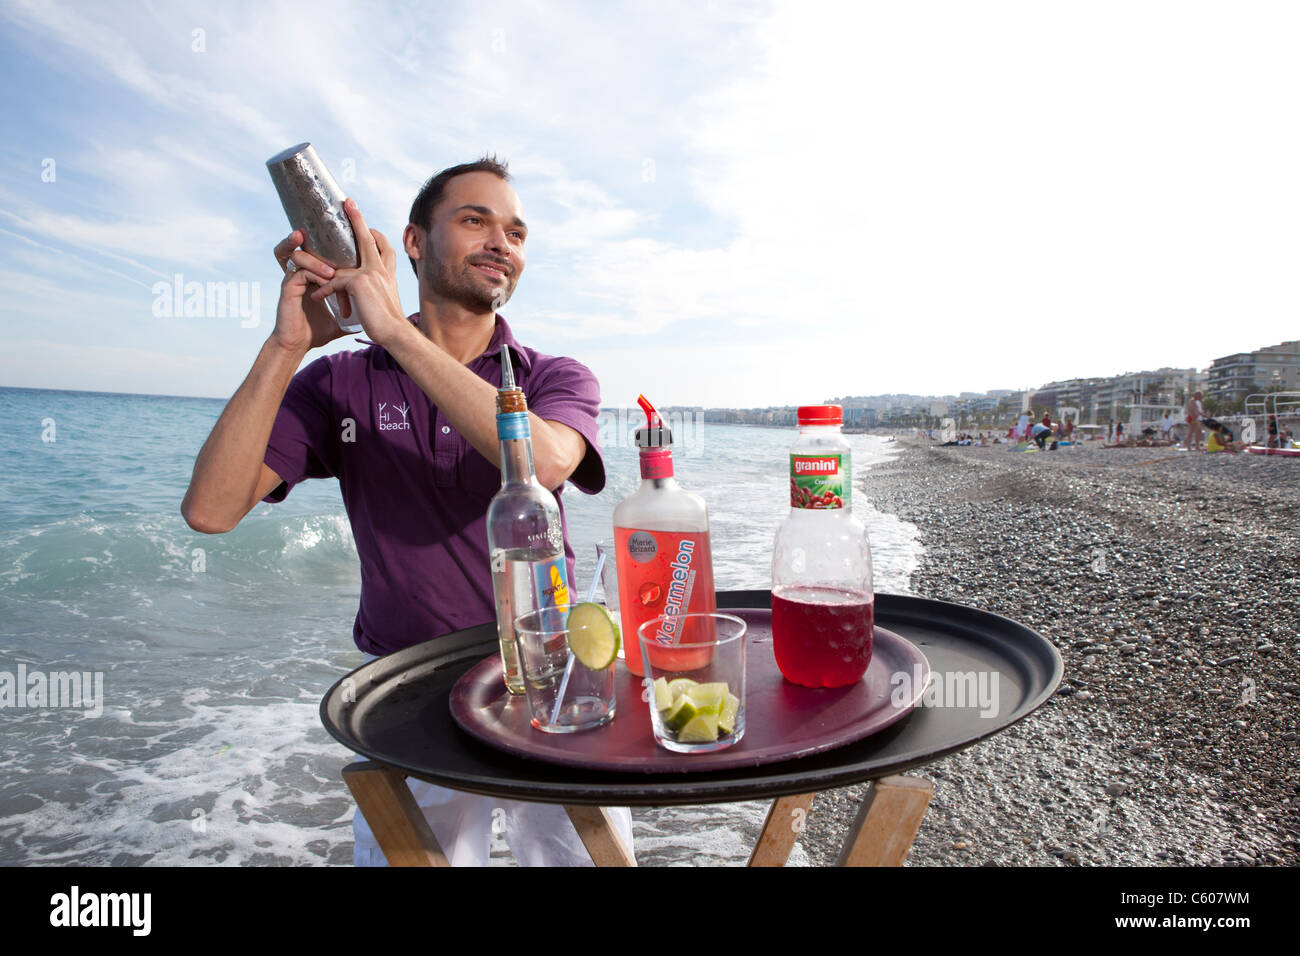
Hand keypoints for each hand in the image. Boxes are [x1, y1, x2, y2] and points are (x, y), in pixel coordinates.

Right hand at [270, 231, 348, 353]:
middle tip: (338, 235)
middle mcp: (304, 273)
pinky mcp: (288, 286)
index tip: (352, 241)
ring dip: (319, 261)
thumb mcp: (341, 319)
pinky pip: (300, 271)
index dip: (337, 246)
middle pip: (309, 246)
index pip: (324, 254)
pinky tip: (327, 279)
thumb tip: (378, 312)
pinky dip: (314, 272)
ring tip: (333, 271)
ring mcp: (295, 278)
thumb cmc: (316, 332)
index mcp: (316, 277)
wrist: (298, 345)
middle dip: (323, 237)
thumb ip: (355, 310)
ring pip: (303, 256)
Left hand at [308, 199, 406, 349]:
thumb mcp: (386, 302)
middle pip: (368, 239)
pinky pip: (334, 281)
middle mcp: (381, 269)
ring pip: (341, 263)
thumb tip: (371, 292)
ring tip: (305, 253)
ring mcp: (370, 273)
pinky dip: (324, 289)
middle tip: (349, 202)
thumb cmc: (389, 324)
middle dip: (358, 219)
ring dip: (321, 262)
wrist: (395, 333)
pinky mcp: (358, 282)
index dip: (377, 236)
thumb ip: (378, 291)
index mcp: (387, 273)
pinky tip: (316, 296)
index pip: (384, 248)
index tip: (370, 228)